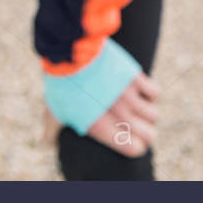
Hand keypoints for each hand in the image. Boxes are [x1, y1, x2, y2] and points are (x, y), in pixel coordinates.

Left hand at [42, 71, 159, 156]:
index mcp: (102, 128)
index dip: (135, 147)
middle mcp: (120, 115)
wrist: (71, 53)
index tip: (130, 141)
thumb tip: (47, 143)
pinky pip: (155, 93)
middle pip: (150, 135)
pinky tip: (140, 91)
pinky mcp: (134, 76)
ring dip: (148, 114)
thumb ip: (51, 132)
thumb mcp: (53, 112)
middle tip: (138, 127)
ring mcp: (129, 96)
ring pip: (154, 115)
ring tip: (138, 109)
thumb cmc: (61, 84)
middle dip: (146, 134)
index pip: (134, 149)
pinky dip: (151, 94)